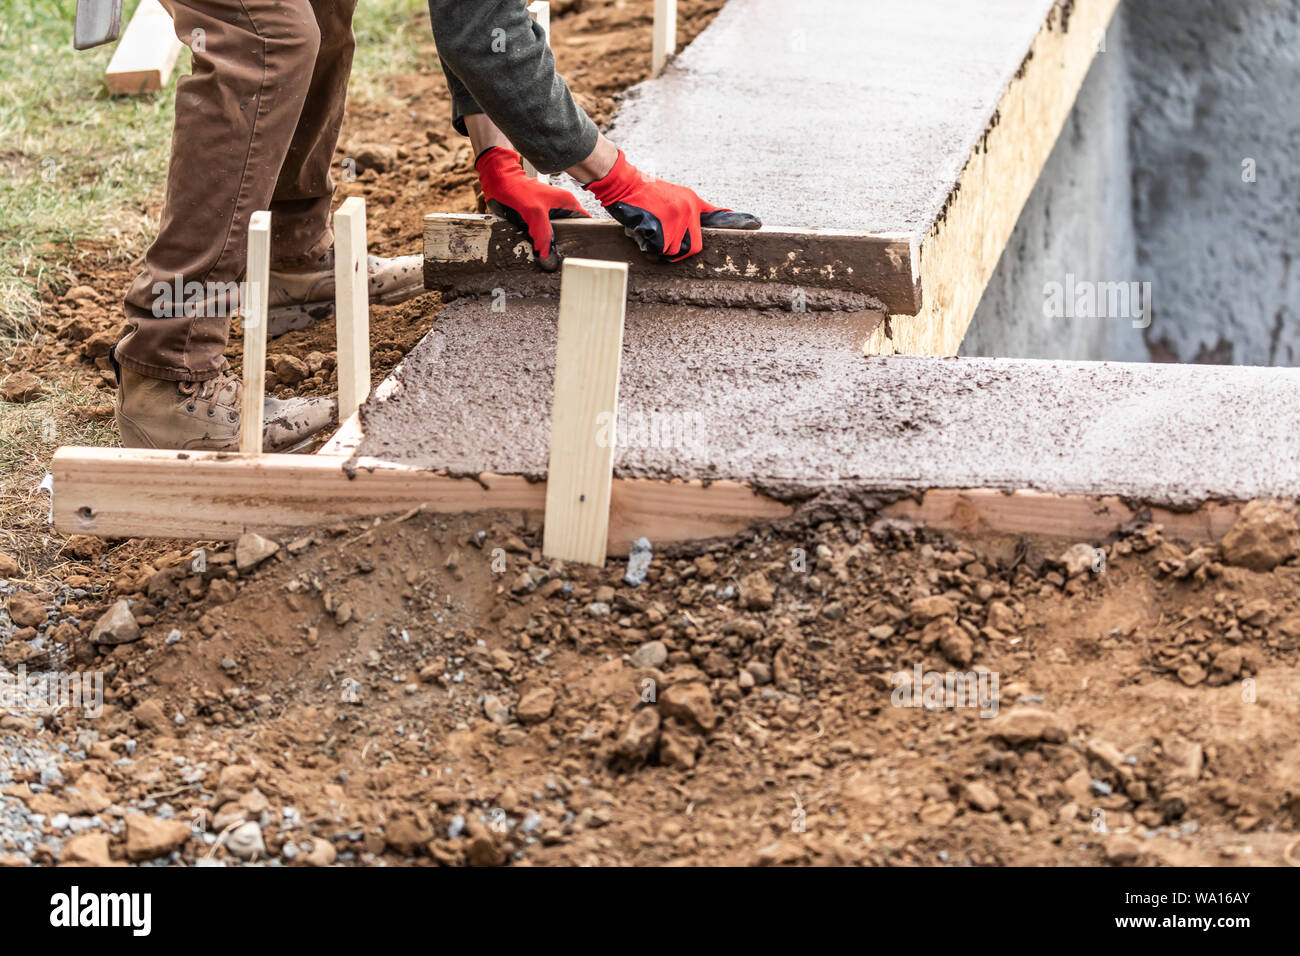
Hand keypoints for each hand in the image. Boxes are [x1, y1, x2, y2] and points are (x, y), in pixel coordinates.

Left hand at [475, 147, 589, 270]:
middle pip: (570, 228)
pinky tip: (540, 247)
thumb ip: (543, 233)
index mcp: (567, 201)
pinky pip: (544, 230)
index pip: (584, 220)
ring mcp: (549, 210)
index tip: (581, 247)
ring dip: (553, 241)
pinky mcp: (538, 215)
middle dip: (567, 241)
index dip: (584, 234)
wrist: (500, 182)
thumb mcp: (535, 213)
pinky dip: (542, 238)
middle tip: (563, 254)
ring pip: (556, 230)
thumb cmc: (518, 189)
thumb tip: (546, 253)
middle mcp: (561, 205)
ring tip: (552, 253)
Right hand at [582, 150, 760, 260]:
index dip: (736, 221)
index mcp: (693, 202)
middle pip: (693, 247)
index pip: (716, 218)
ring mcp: (675, 218)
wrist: (624, 182)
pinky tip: (641, 231)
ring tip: (649, 232)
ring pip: (673, 250)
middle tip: (665, 245)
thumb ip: (691, 210)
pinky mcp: (660, 225)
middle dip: (679, 251)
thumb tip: (711, 222)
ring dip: (660, 248)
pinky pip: (658, 248)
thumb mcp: (675, 196)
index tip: (757, 223)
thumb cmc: (645, 193)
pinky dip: (648, 245)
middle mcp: (688, 210)